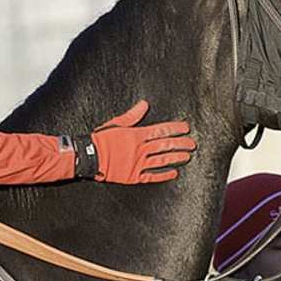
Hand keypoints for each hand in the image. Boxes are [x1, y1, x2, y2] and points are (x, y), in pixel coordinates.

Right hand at [73, 100, 195, 183]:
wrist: (89, 157)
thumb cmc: (100, 140)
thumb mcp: (116, 123)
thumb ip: (132, 115)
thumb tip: (144, 104)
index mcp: (136, 135)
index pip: (160, 130)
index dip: (174, 129)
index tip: (186, 128)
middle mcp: (140, 150)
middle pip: (164, 145)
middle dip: (180, 144)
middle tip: (192, 143)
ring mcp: (137, 164)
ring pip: (161, 160)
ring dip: (175, 158)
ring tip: (187, 156)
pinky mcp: (133, 176)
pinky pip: (151, 176)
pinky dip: (163, 175)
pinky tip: (173, 173)